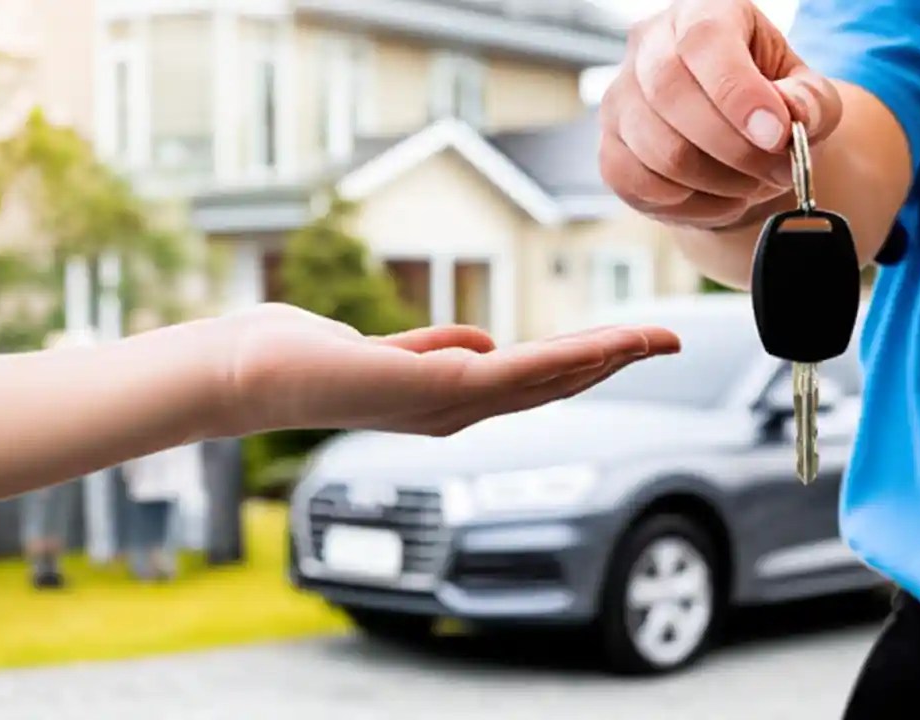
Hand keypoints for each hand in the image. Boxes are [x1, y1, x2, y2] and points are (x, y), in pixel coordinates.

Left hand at [209, 304, 680, 437]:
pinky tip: (600, 344)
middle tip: (669, 338)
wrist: (250, 372)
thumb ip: (437, 347)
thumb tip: (482, 342)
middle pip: (555, 384)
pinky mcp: (436, 389)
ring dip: (605, 358)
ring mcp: (451, 404)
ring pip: (547, 380)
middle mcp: (459, 410)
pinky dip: (564, 360)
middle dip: (616, 361)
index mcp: (453, 399)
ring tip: (653, 338)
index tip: (633, 342)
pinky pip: (515, 373)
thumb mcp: (389, 348)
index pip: (535, 380)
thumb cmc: (307, 360)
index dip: (589, 363)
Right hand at [599, 0, 842, 228]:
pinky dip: (690, 204)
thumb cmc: (771, 105)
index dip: (738, 92)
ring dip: (718, 181)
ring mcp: (621, 98)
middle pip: (671, 95)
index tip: (775, 134)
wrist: (739, 139)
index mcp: (702, 13)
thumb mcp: (807, 95)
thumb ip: (810, 102)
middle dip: (734, 147)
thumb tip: (791, 115)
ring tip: (753, 183)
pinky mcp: (610, 149)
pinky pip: (640, 185)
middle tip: (778, 170)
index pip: (704, 42)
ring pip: (659, 150)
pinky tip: (720, 196)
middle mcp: (650, 46)